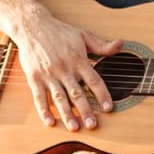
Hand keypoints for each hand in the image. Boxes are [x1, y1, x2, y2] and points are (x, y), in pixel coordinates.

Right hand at [12, 10, 122, 131]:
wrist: (32, 26)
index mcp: (78, 59)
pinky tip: (50, 122)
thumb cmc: (60, 32)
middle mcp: (64, 68)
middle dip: (85, 110)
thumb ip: (102, 45)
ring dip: (66, 114)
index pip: (93, 80)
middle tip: (93, 125)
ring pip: (59, 98)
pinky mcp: (34, 78)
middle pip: (76, 93)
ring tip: (74, 127)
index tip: (109, 107)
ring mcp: (48, 75)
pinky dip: (44, 111)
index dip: (102, 94)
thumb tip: (121, 44)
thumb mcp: (83, 35)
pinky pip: (39, 97)